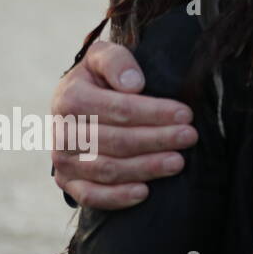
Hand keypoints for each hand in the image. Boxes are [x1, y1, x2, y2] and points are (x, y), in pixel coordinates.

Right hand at [51, 40, 197, 209]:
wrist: (76, 102)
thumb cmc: (100, 78)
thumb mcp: (103, 56)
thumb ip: (116, 61)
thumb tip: (134, 84)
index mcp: (70, 98)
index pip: (119, 109)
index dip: (155, 113)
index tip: (185, 114)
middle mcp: (62, 132)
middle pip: (117, 141)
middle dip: (158, 140)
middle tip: (190, 137)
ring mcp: (63, 160)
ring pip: (108, 169)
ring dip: (145, 168)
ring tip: (178, 162)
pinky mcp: (67, 181)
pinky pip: (90, 195)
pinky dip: (116, 197)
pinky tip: (144, 193)